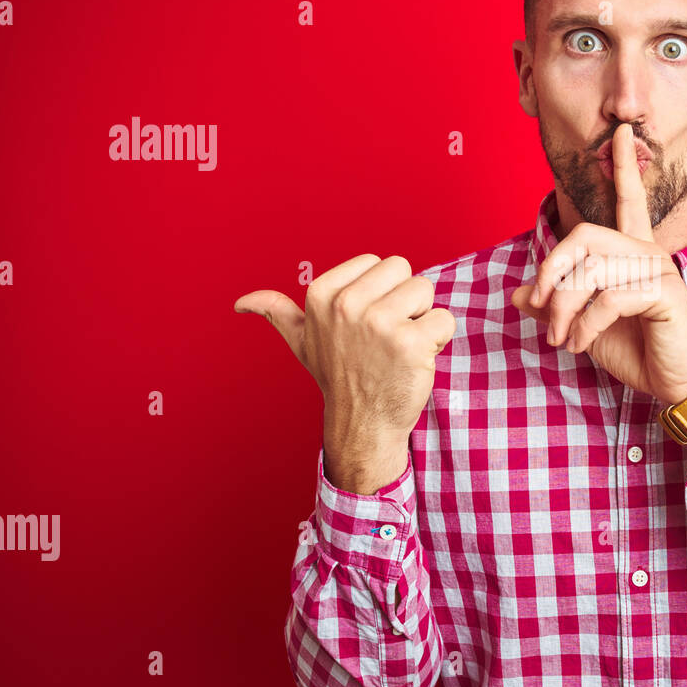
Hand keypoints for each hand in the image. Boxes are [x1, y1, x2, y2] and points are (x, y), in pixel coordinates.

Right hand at [234, 255, 455, 493]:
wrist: (362, 424)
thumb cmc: (338, 376)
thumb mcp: (302, 342)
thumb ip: (277, 313)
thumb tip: (242, 302)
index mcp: (320, 295)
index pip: (378, 262)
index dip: (381, 292)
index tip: (366, 324)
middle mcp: (346, 305)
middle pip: (405, 271)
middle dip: (404, 300)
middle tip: (386, 336)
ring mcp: (378, 324)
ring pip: (427, 291)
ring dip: (423, 320)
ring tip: (400, 347)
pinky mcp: (410, 342)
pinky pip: (444, 319)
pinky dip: (439, 340)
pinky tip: (416, 360)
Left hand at [511, 123, 686, 406]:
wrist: (677, 385)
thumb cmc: (639, 353)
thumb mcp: (585, 329)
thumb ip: (556, 307)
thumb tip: (517, 293)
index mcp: (633, 254)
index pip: (629, 200)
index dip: (624, 167)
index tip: (621, 131)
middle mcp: (647, 253)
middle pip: (585, 235)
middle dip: (553, 269)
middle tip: (541, 307)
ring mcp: (658, 270)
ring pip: (590, 270)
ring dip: (564, 309)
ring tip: (561, 339)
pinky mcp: (663, 293)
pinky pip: (608, 298)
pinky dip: (585, 325)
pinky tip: (582, 344)